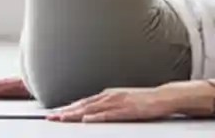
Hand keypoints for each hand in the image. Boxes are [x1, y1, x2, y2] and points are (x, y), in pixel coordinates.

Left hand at [47, 84, 210, 122]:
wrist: (164, 96)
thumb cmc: (144, 101)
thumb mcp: (123, 102)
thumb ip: (108, 106)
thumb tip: (92, 113)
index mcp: (108, 95)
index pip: (83, 102)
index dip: (68, 108)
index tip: (54, 114)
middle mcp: (110, 96)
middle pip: (83, 105)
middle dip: (66, 111)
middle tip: (50, 118)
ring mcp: (118, 101)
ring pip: (92, 108)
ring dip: (75, 113)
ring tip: (62, 119)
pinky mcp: (127, 109)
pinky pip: (109, 114)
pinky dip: (96, 116)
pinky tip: (86, 119)